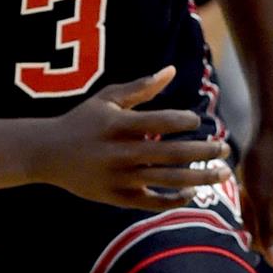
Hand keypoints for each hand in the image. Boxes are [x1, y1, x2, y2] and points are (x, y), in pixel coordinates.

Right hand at [32, 67, 231, 210]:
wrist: (46, 154)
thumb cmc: (81, 122)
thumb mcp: (106, 99)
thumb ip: (140, 87)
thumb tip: (172, 70)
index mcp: (119, 125)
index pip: (160, 122)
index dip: (184, 121)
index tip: (198, 121)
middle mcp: (121, 153)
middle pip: (171, 153)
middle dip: (204, 151)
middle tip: (225, 148)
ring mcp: (119, 178)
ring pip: (168, 181)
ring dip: (200, 177)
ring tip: (223, 173)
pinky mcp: (116, 197)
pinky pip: (151, 202)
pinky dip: (174, 199)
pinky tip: (192, 192)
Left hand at [239, 122, 272, 268]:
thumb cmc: (266, 158)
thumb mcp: (261, 196)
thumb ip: (268, 230)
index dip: (253, 234)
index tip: (241, 211)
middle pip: (271, 228)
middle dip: (252, 216)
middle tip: (242, 194)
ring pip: (267, 212)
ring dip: (251, 204)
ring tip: (244, 185)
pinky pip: (269, 199)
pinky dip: (255, 193)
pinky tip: (247, 179)